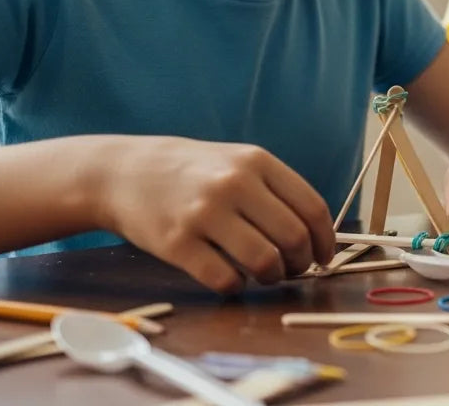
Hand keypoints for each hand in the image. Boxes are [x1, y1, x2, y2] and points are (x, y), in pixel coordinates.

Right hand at [97, 138, 334, 292]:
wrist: (124, 172)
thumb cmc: (194, 172)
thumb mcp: (238, 162)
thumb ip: (276, 190)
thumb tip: (317, 236)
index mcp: (257, 162)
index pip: (311, 207)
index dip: (325, 240)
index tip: (324, 256)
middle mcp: (233, 184)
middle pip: (292, 237)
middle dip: (301, 262)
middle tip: (292, 268)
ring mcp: (203, 213)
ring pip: (263, 261)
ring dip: (272, 276)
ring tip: (265, 274)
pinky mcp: (176, 243)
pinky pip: (224, 279)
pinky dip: (236, 286)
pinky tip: (232, 278)